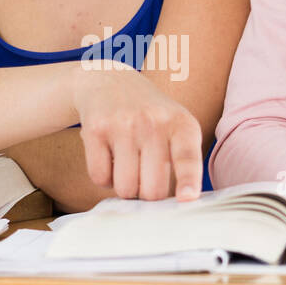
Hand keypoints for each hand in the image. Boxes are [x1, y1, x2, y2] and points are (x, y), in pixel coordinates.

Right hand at [70, 60, 203, 201]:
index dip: (188, 181)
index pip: (187, 158)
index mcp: (182, 124)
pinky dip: (103, 177)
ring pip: (125, 188)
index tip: (187, 198)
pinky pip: (100, 178)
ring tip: (126, 165)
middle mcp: (155, 122)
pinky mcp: (96, 129)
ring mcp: (124, 125)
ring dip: (124, 187)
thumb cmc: (149, 116)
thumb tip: (178, 203)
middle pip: (153, 189)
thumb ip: (183, 162)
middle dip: (147, 195)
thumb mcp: (176, 127)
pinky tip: (108, 158)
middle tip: (144, 179)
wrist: (110, 82)